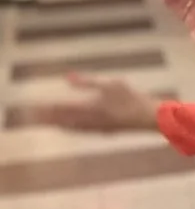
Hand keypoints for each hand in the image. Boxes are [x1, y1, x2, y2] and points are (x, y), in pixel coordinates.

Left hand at [29, 72, 159, 134]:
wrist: (149, 118)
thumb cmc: (132, 98)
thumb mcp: (112, 84)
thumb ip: (88, 81)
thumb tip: (67, 77)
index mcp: (89, 109)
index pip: (61, 109)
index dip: (46, 108)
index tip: (33, 107)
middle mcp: (89, 121)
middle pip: (61, 121)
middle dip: (46, 118)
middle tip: (31, 116)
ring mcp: (96, 128)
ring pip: (69, 128)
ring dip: (55, 124)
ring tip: (45, 122)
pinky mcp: (102, 131)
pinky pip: (78, 131)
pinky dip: (68, 128)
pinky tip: (67, 127)